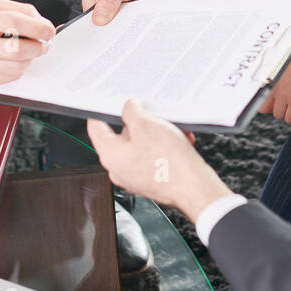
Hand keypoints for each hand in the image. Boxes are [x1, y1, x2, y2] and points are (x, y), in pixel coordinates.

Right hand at [0, 0, 54, 88]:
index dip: (37, 27)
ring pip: (16, 67)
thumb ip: (17, 10)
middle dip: (37, 46)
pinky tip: (9, 60)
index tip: (48, 30)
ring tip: (25, 50)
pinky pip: (8, 78)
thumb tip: (41, 24)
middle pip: (16, 50)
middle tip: (42, 43)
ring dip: (28, 59)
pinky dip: (15, 68)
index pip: (13, 23)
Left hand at [86, 100, 229, 219]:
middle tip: (153, 115)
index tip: (111, 103)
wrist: (194, 187)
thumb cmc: (170, 162)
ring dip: (156, 134)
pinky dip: (164, 147)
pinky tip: (179, 141)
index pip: (96, 127)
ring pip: (141, 146)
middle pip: (122, 136)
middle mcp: (119, 169)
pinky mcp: (151, 180)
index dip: (103, 111)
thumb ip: (131, 111)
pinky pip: (152, 158)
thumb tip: (129, 107)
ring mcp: (135, 177)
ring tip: (172, 130)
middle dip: (141, 123)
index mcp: (110, 155)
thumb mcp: (146, 124)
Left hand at [259, 48, 290, 124]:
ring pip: (281, 116)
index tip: (281, 105)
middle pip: (271, 110)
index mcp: (274, 79)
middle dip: (283, 111)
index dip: (272, 106)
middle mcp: (276, 88)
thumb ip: (286, 72)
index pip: (262, 101)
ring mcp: (285, 95)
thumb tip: (290, 72)